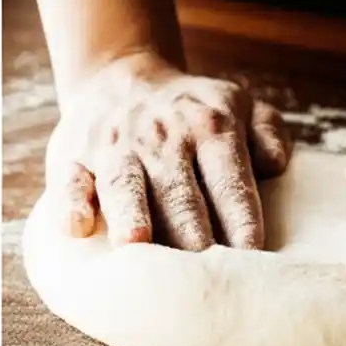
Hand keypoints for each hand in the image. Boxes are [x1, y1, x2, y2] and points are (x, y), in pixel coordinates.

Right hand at [45, 51, 291, 249]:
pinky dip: (72, 202)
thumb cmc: (196, 109)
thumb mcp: (242, 105)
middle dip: (191, 231)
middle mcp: (163, 137)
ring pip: (124, 184)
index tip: (252, 255)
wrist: (122, 75)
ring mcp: (115, 146)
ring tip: (137, 246)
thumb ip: (269, 133)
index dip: (241, 218)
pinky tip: (76, 228)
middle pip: (179, 192)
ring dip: (130, 215)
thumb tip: (274, 164)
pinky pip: (70, 179)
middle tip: (201, 270)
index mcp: (211, 128)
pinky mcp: (73, 154)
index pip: (230, 180)